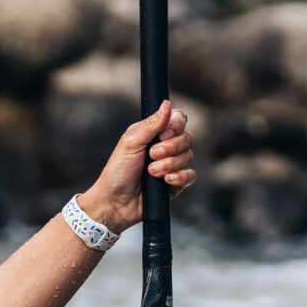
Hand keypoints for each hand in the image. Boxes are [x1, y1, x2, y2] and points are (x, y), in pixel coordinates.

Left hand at [76, 103, 194, 232]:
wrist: (115, 201)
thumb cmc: (118, 171)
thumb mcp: (130, 143)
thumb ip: (151, 124)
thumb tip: (167, 104)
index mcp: (155, 133)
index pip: (179, 119)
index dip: (176, 125)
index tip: (162, 135)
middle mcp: (166, 146)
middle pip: (188, 137)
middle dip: (171, 148)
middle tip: (151, 155)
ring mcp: (172, 165)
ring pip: (189, 156)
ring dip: (170, 164)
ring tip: (151, 172)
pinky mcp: (176, 183)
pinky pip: (191, 175)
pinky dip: (180, 177)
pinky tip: (166, 181)